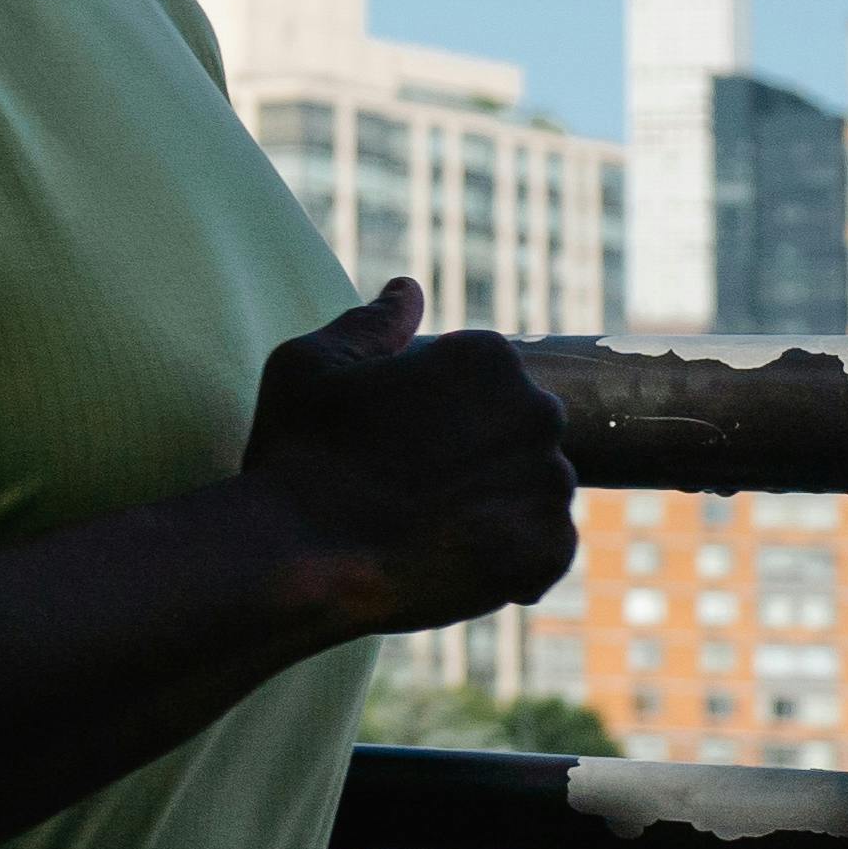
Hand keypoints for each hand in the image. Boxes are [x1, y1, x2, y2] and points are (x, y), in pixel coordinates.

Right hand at [239, 280, 575, 637]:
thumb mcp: (312, 366)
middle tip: (410, 483)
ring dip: (495, 502)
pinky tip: (449, 555)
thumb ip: (371, 323)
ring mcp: (549, 483)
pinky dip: (509, 554)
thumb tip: (408, 290)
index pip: (486, 377)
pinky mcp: (549, 548)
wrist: (298, 558)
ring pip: (535, 486)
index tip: (396, 437)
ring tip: (426, 524)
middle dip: (478, 451)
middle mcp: (535, 412)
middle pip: (520, 428)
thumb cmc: (298, 453)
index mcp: (485, 357)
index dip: (438, 408)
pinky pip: (543, 545)